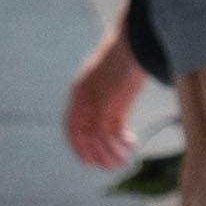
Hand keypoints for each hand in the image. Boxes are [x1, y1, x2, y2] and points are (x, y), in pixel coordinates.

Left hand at [64, 37, 151, 172]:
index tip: (90, 159)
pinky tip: (131, 145)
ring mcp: (94, 101)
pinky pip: (107, 134)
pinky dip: (118, 145)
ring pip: (95, 138)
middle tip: (106, 165)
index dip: (79, 145)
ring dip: (108, 154)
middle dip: (91, 153)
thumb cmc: (127, 56)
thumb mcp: (112, 79)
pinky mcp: (106, 104)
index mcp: (80, 90)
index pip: (72, 125)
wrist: (133, 40)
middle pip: (79, 135)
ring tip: (122, 161)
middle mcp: (83, 98)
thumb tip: (118, 118)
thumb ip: (109, 98)